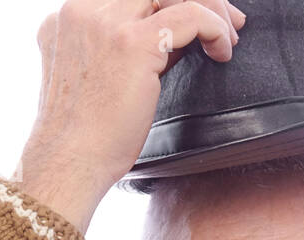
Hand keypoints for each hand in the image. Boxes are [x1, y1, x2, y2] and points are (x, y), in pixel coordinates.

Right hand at [13, 0, 246, 232]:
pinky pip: (190, 15)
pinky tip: (222, 53)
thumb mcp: (108, 77)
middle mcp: (82, 9)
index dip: (175, 0)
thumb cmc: (93, 134)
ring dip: (213, 9)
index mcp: (71, 15)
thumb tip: (181, 39)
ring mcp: (103, 22)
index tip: (206, 18)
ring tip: (229, 39)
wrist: (71, 160)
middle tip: (232, 23)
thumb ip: (137, 48)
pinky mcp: (130, 43)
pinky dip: (215, 29)